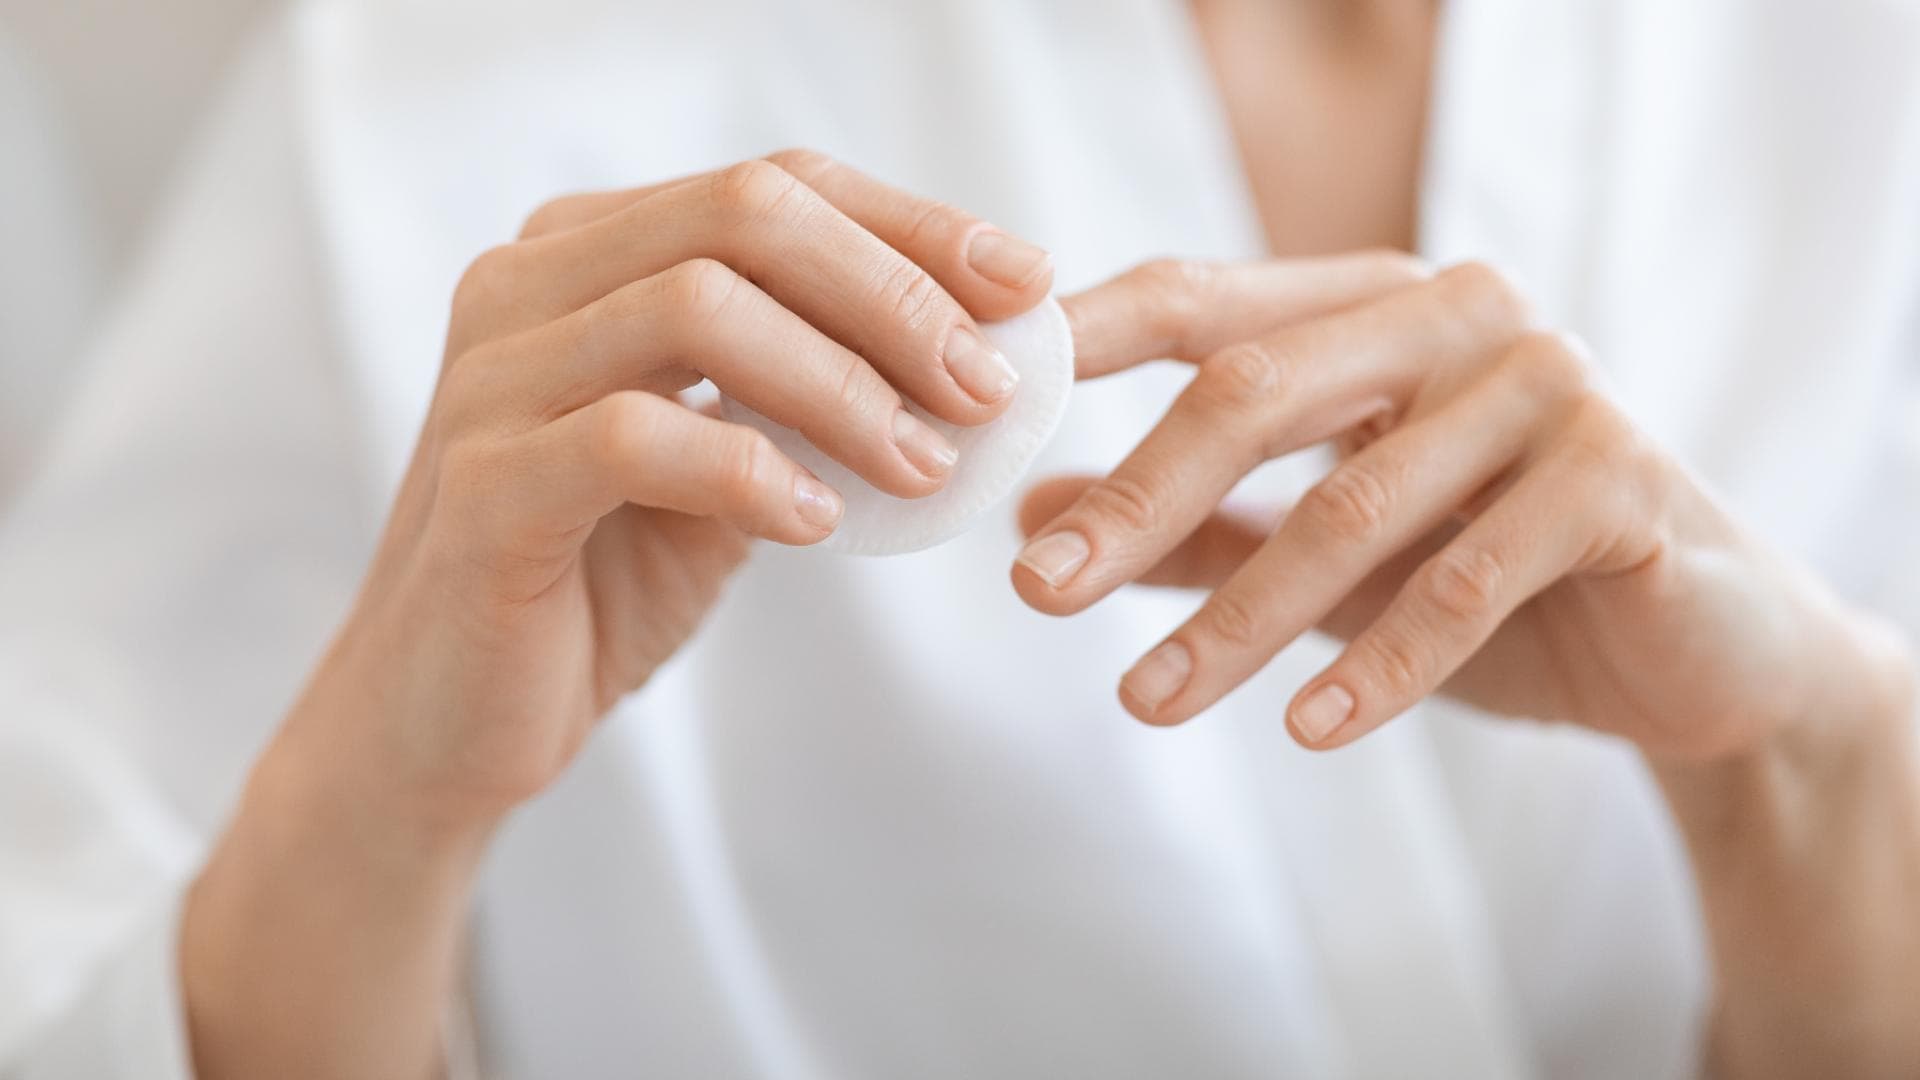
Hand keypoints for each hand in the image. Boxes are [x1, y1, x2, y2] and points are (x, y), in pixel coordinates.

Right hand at [298, 150, 1052, 824]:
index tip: (1025, 285)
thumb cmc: (597, 580)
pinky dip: (749, 469)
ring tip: (927, 466)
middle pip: (742, 216)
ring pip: (694, 307)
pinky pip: (633, 436)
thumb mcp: (724, 466)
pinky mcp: (484, 485)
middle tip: (988, 387)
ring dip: (844, 385)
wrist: (450, 721)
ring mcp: (491, 378)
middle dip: (894, 294)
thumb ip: (808, 398)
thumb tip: (974, 361)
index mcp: (585, 255)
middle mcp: (525, 285)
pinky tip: (818, 522)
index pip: (770, 187)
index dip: (910, 226)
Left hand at [1018, 259, 1910, 760]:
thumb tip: (1030, 524)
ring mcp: (1547, 383)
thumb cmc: (1492, 584)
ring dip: (1236, 617)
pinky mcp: (1621, 476)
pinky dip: (1381, 662)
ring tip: (1147, 704)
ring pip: (1351, 502)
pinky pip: (1471, 576)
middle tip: (1039, 592)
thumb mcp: (1323, 556)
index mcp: (1370, 306)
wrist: (1696, 656)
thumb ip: (1190, 529)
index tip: (979, 414)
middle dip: (1136, 499)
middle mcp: (1456, 315)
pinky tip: (1307, 729)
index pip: (1197, 301)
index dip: (1081, 346)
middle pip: (1253, 388)